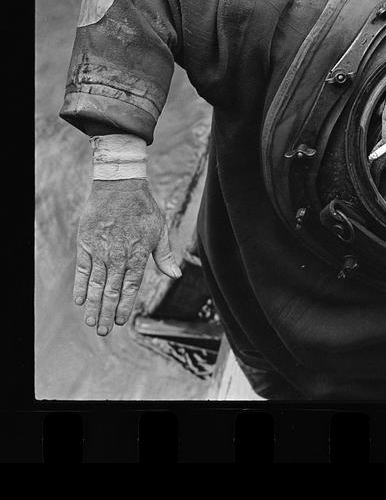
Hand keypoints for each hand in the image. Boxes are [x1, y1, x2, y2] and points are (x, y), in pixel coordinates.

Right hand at [73, 178, 180, 335]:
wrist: (119, 185)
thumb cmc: (143, 208)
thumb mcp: (159, 230)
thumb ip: (164, 255)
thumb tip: (175, 275)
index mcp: (137, 255)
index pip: (130, 287)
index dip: (124, 306)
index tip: (120, 321)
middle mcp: (117, 256)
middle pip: (111, 291)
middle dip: (106, 313)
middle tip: (102, 331)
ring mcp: (100, 251)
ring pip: (95, 284)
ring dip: (93, 305)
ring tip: (90, 322)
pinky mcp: (85, 243)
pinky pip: (82, 269)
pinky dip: (80, 286)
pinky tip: (79, 300)